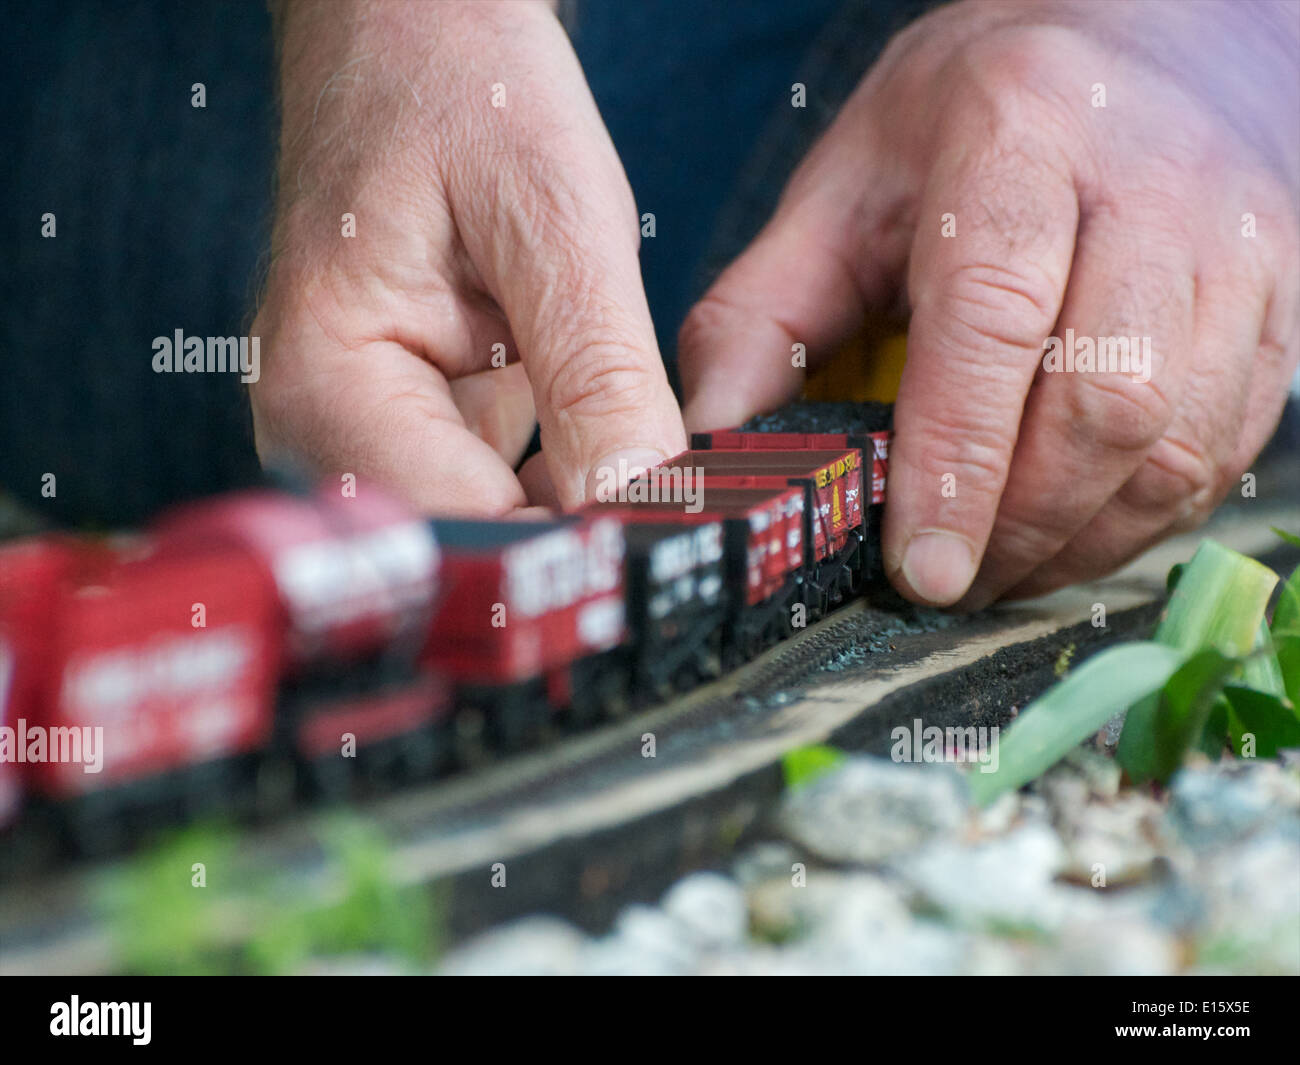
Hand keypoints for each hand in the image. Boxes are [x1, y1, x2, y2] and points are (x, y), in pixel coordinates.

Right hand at [251, 0, 684, 514]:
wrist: (414, 32)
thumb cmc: (462, 87)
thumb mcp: (554, 221)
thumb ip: (597, 374)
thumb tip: (640, 508)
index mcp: (328, 388)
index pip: (465, 533)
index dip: (578, 549)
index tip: (674, 544)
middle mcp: (327, 434)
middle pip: (477, 545)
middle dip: (586, 537)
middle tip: (686, 512)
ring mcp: (369, 436)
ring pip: (498, 527)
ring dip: (584, 506)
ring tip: (648, 455)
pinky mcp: (416, 427)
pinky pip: (503, 489)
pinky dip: (569, 474)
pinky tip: (608, 435)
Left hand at [679, 0, 1298, 606]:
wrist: (1146, 40)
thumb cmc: (978, 119)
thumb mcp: (845, 187)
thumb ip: (762, 312)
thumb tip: (709, 447)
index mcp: (1019, 137)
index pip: (993, 318)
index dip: (956, 461)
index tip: (918, 567)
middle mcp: (1154, 187)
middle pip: (1108, 401)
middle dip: (1018, 525)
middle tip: (945, 581)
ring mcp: (1241, 249)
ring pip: (1181, 443)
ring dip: (1080, 539)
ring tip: (999, 567)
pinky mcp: (1282, 310)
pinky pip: (1227, 449)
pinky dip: (1140, 519)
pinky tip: (1069, 530)